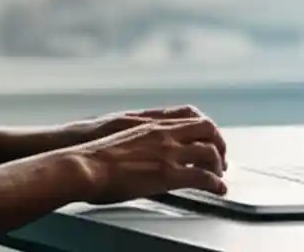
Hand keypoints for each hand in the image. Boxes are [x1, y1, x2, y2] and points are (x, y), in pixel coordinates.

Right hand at [65, 105, 227, 169]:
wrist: (83, 164)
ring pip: (209, 151)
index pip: (190, 114)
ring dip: (219, 164)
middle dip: (219, 143)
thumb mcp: (119, 131)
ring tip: (220, 175)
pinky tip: (218, 189)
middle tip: (220, 158)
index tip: (208, 137)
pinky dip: (215, 183)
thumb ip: (137, 134)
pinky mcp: (168, 173)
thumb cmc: (93, 152)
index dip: (204, 126)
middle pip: (207, 128)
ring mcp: (168, 151)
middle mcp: (164, 132)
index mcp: (151, 122)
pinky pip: (202, 176)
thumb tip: (141, 144)